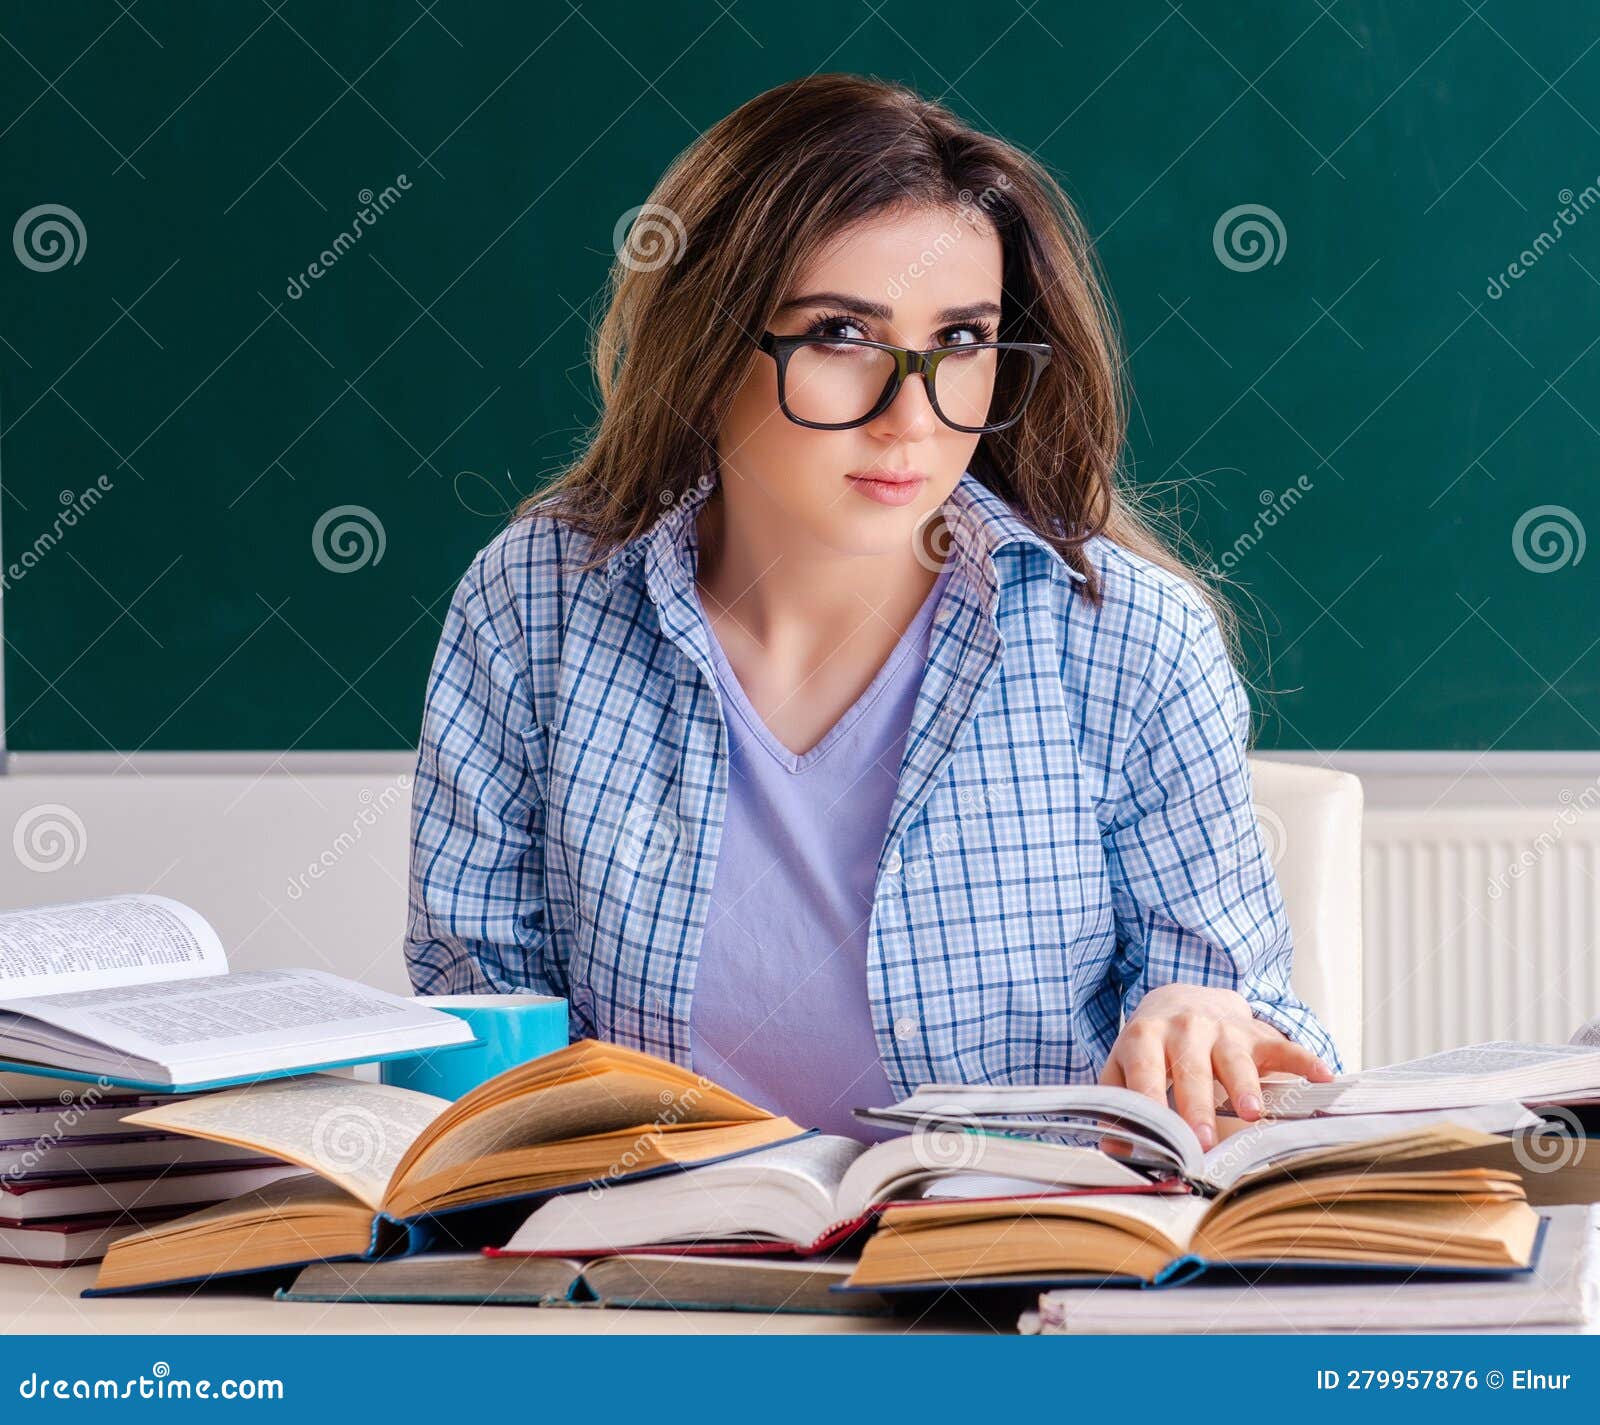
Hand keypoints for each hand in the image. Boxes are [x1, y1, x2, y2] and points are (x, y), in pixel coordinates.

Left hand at [1098, 983, 1334, 1148]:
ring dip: (1244, 1084)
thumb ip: (1117, 1105)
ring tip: (1251, 1113)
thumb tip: (1115, 1151)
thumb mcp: (1123, 1065)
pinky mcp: (1257, 1033)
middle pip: (1192, 1069)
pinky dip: (1304, 1061)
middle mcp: (1185, 1029)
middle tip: (1204, 1140)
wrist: (1182, 999)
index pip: (1145, 1070)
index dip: (1152, 1101)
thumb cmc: (1151, 1046)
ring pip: (1235, 1058)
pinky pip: (1284, 1046)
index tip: (1161, 1137)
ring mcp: (1224, 1029)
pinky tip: (1323, 1078)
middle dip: (1198, 1105)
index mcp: (1146, 1037)